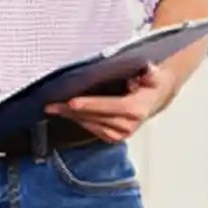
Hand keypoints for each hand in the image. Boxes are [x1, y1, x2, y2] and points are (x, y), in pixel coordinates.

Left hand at [44, 63, 177, 141]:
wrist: (154, 99)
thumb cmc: (150, 85)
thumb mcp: (154, 74)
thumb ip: (150, 72)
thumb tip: (147, 70)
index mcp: (137, 109)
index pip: (112, 107)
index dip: (92, 105)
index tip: (73, 103)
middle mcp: (128, 124)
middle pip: (95, 117)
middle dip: (71, 111)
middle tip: (52, 105)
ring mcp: (120, 133)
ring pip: (90, 124)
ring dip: (70, 117)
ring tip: (53, 108)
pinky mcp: (113, 137)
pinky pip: (91, 129)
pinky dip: (78, 120)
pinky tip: (66, 113)